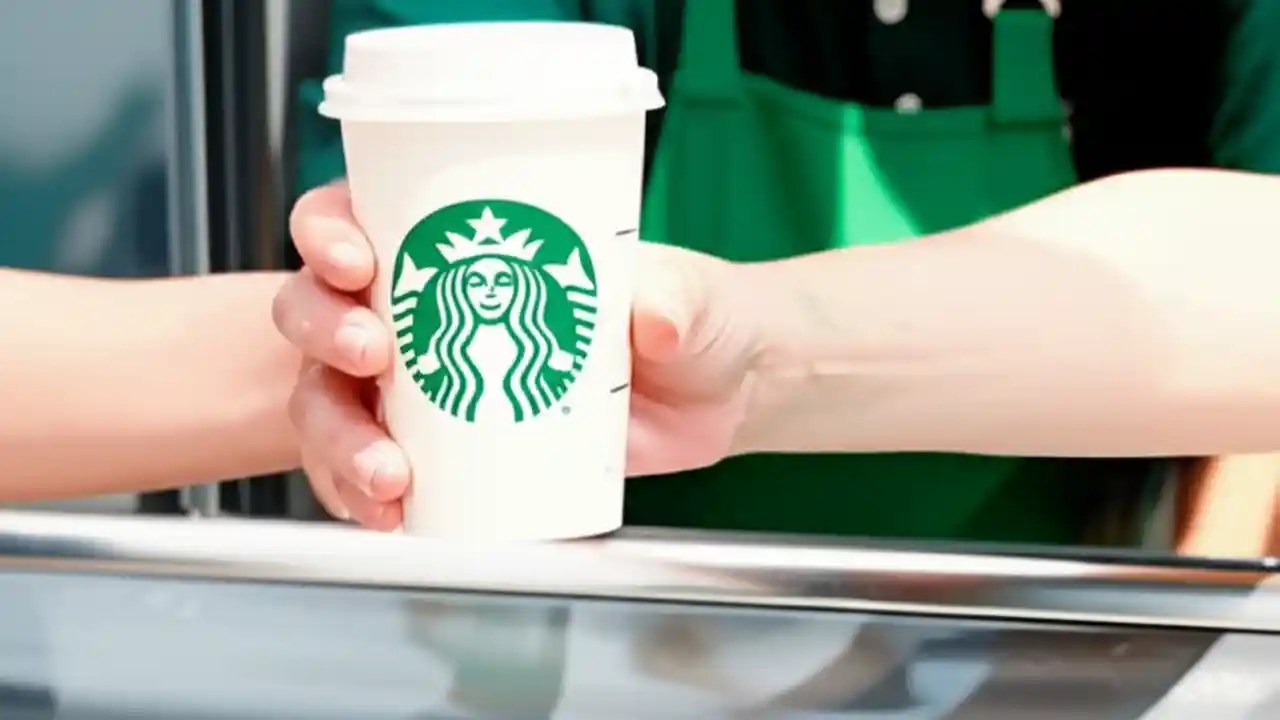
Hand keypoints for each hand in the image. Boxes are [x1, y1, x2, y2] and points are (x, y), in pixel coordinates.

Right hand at [274, 181, 761, 528]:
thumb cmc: (688, 315)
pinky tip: (391, 514)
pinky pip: (367, 473)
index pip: (357, 215)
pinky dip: (361, 495)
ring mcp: (423, 386)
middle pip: (319, 307)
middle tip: (372, 356)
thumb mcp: (688, 295)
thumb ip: (673, 298)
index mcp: (459, 243)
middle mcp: (422, 309)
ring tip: (387, 471)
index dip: (327, 230)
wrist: (715, 397)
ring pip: (330, 400)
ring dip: (338, 436)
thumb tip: (651, 321)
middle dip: (325, 331)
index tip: (354, 261)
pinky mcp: (442, 454)